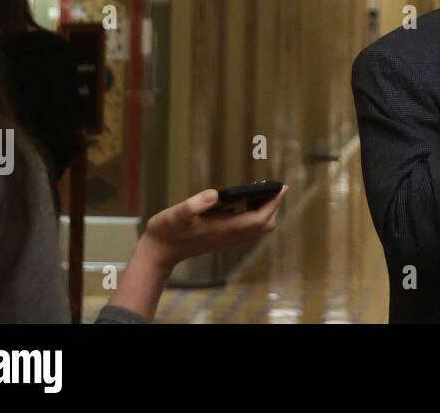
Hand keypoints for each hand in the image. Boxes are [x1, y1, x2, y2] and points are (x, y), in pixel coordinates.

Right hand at [135, 185, 287, 270]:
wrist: (159, 252)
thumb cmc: (166, 231)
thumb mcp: (174, 215)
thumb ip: (192, 206)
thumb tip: (214, 195)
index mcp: (223, 229)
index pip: (258, 219)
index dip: (272, 203)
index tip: (281, 187)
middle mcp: (229, 236)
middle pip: (264, 226)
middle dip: (273, 207)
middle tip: (276, 187)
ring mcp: (227, 240)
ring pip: (258, 230)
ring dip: (266, 213)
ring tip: (265, 193)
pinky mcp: (222, 240)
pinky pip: (248, 231)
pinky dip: (256, 218)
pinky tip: (248, 204)